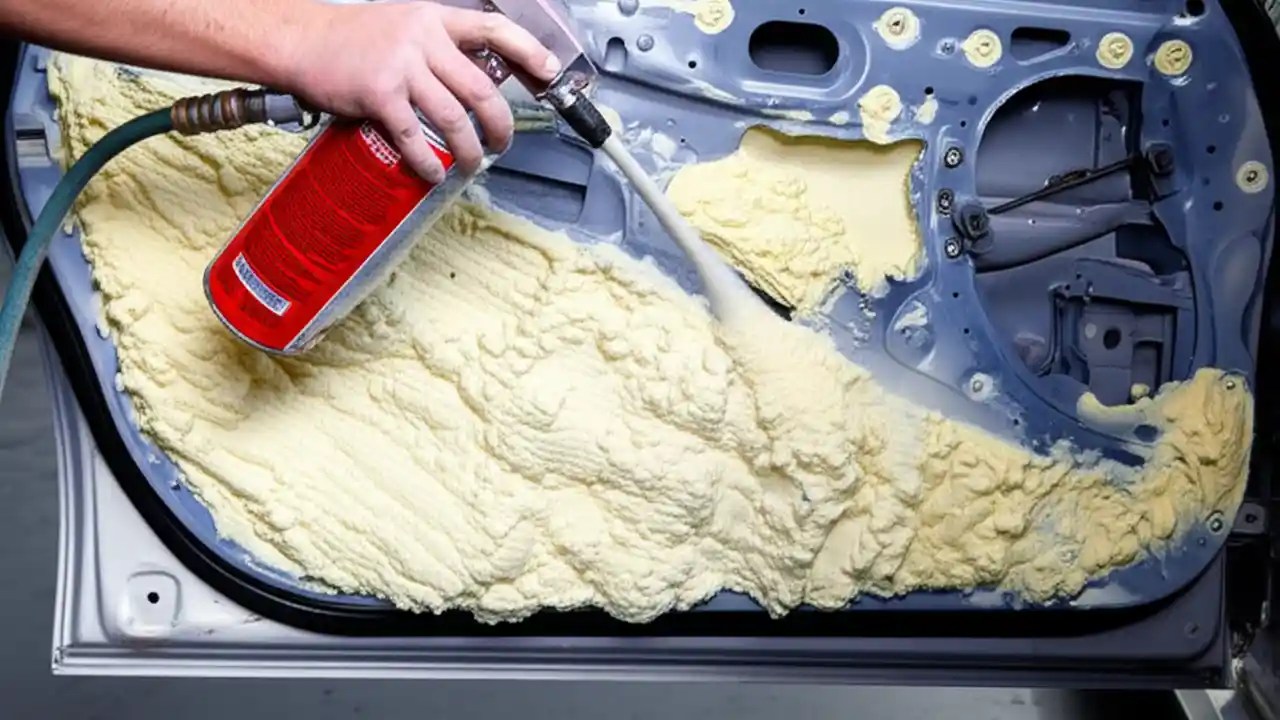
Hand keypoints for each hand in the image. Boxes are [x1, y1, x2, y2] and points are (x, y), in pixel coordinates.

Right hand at [281, 1, 560, 181]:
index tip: (550, 72)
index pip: (494, 28)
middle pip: (481, 87)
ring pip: (454, 116)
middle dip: (500, 124)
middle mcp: (423, 38)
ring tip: (472, 163)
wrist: (300, 41)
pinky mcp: (379, 93)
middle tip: (503, 143)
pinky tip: (433, 171)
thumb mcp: (404, 27)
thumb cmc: (352, 40)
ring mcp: (401, 65)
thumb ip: (439, 48)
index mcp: (434, 18)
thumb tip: (475, 84)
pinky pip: (414, 135)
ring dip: (469, 149)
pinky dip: (428, 160)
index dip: (528, 51)